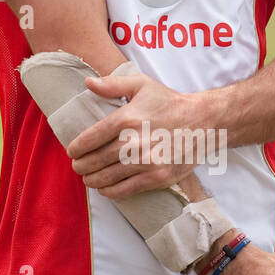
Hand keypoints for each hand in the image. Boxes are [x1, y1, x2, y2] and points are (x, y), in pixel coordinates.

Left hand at [66, 72, 202, 197]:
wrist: (203, 122)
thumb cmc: (169, 102)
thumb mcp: (141, 85)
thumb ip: (112, 84)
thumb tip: (88, 83)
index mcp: (127, 118)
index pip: (91, 137)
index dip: (77, 147)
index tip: (72, 151)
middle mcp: (135, 142)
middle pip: (97, 159)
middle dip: (82, 166)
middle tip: (77, 166)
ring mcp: (147, 162)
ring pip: (109, 177)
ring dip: (92, 180)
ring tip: (87, 178)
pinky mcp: (158, 177)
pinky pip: (127, 189)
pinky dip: (111, 191)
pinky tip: (104, 189)